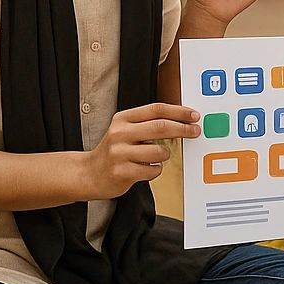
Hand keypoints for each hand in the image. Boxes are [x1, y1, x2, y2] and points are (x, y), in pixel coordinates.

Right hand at [84, 102, 200, 198]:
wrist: (88, 173)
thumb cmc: (114, 150)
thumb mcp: (125, 129)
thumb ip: (148, 123)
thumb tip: (182, 119)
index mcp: (122, 119)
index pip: (156, 109)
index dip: (178, 112)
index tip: (193, 115)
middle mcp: (119, 133)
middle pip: (160, 127)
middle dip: (183, 129)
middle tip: (195, 131)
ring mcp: (119, 153)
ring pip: (159, 152)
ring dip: (165, 155)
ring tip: (157, 156)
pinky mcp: (121, 172)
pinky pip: (152, 170)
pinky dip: (155, 170)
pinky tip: (146, 168)